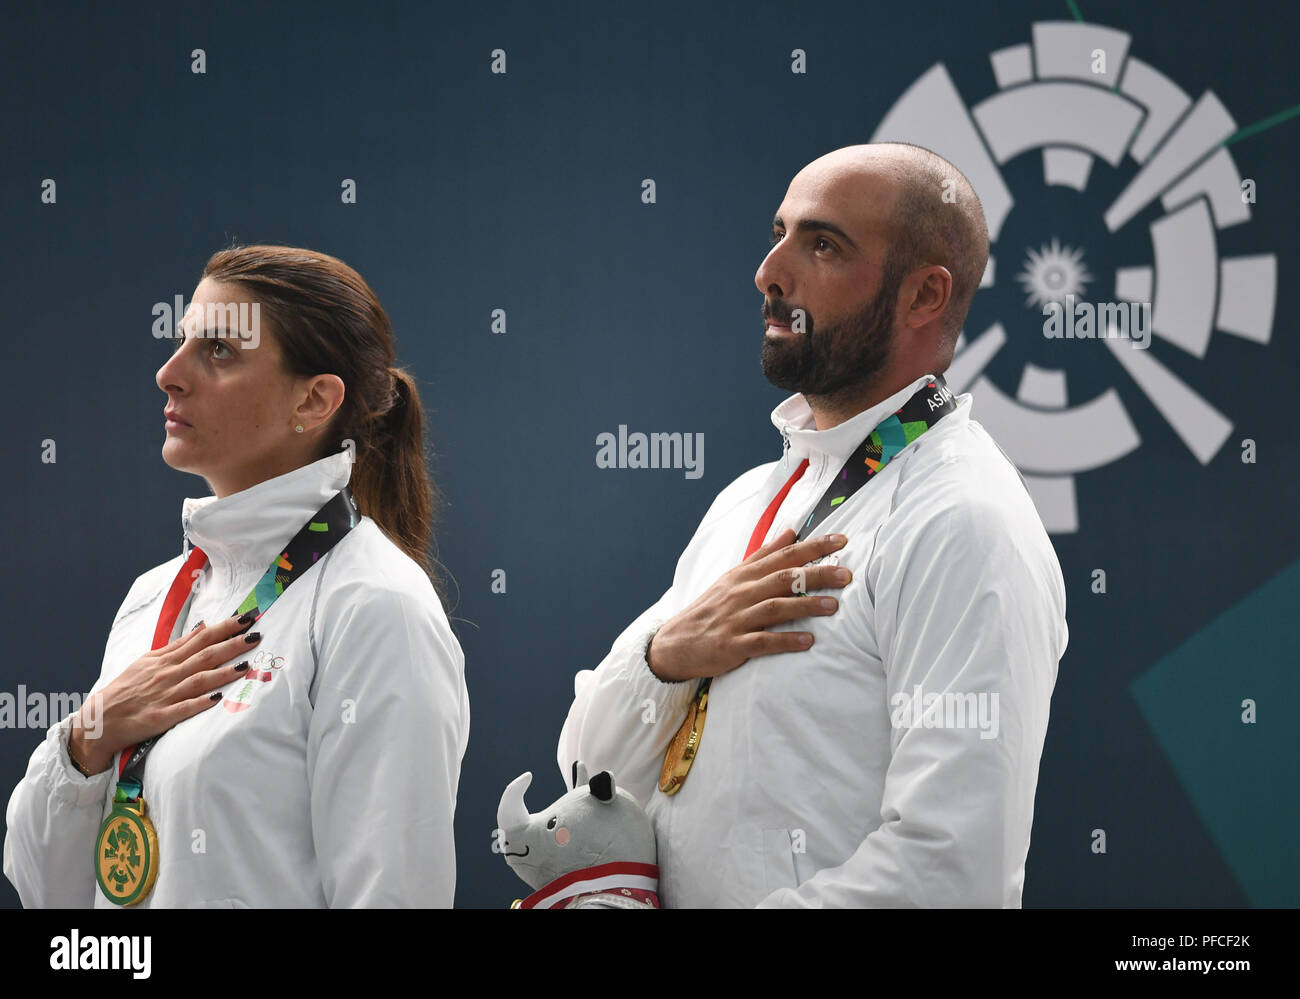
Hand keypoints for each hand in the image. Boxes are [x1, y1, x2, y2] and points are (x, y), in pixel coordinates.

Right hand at [67, 613, 263, 774]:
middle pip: (203, 656)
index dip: (223, 628)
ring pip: (198, 681)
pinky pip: (183, 709)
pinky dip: (200, 703)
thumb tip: (203, 627)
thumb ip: (178, 646)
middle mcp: (167, 674)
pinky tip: (218, 699)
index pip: (200, 639)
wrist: (99, 719)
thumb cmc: (127, 689)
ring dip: (222, 672)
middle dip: (230, 645)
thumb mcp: (149, 661)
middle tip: (255, 634)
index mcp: (165, 660)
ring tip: (246, 664)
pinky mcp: (159, 718)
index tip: (245, 618)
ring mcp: (164, 696)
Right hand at [646, 528, 850, 682]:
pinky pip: (762, 642)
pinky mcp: (732, 645)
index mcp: (744, 575)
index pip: (783, 555)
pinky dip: (785, 641)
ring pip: (775, 607)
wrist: (676, 642)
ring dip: (806, 606)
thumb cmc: (712, 609)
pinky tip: (808, 641)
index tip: (841, 540)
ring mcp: (736, 619)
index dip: (813, 547)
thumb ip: (764, 555)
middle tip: (847, 574)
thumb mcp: (734, 577)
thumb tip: (791, 532)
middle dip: (817, 574)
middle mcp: (741, 593)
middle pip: (783, 578)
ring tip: (834, 606)